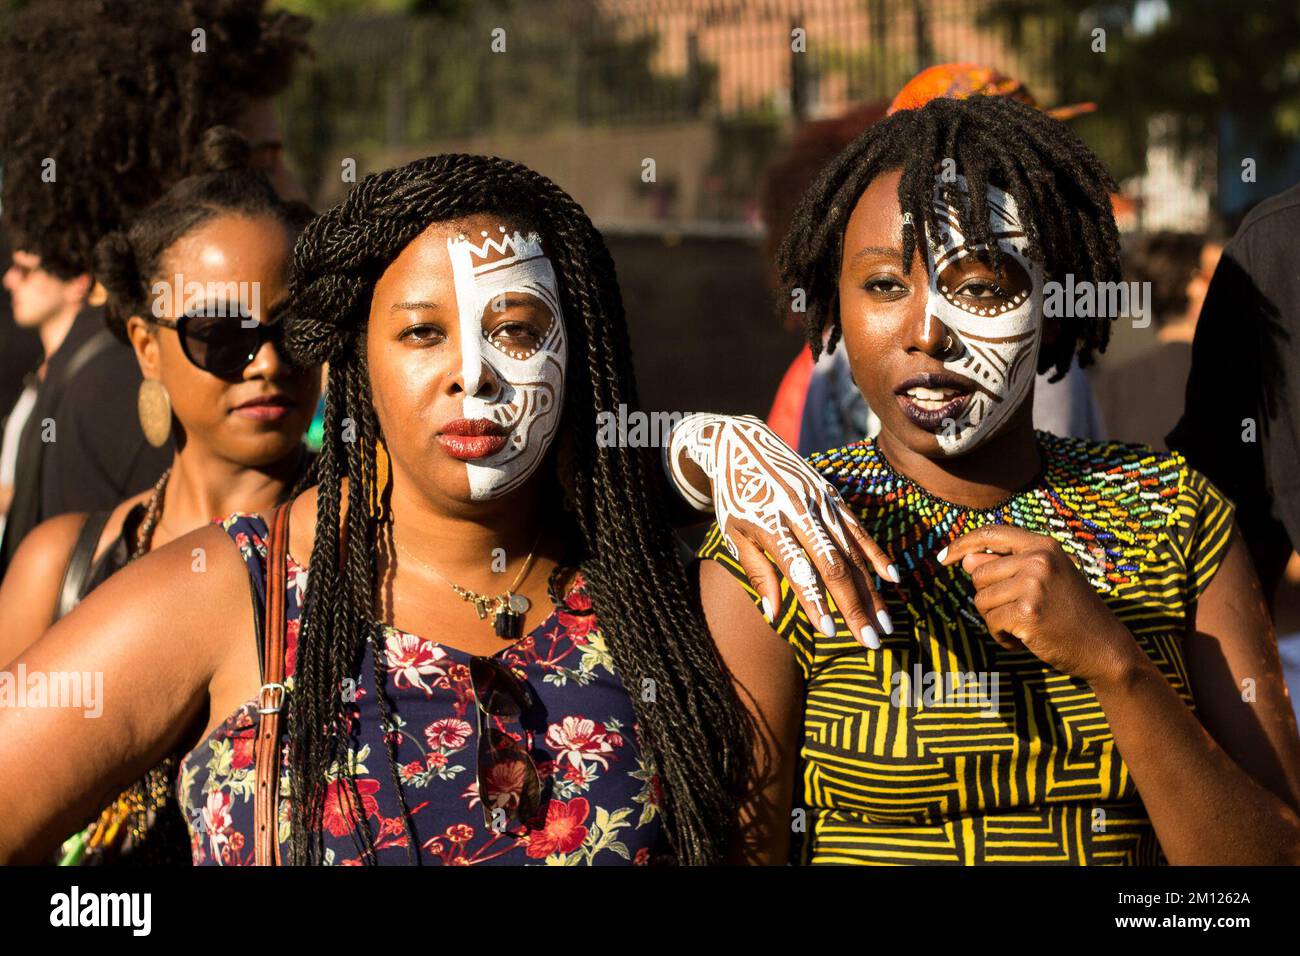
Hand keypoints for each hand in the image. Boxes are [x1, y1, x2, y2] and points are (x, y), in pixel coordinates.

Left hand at [666, 414, 898, 647]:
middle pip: (835, 565)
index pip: (799, 570)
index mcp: (773, 523)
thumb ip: (757, 572)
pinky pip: (858, 529)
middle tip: (871, 641)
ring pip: (853, 551)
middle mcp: (801, 511)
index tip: (830, 634)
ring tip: (885, 623)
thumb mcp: (734, 534)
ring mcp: (821, 501)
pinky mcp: (833, 495)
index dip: (816, 603)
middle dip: (854, 606)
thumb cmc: (734, 497)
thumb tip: (775, 614)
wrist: (741, 443)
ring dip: (871, 590)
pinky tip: (891, 579)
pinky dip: (876, 555)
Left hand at [939, 525, 1139, 683]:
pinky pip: (992, 623)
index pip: (989, 533)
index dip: (962, 544)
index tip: (943, 558)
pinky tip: (1026, 639)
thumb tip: (965, 558)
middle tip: (1017, 612)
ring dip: (995, 619)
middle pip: (979, 574)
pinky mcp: (1027, 612)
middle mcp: (1038, 560)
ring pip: (981, 600)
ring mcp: (1033, 585)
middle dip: (989, 598)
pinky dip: (1003, 637)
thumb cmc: (1071, 613)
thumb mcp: (1044, 579)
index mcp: (1043, 545)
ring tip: (1025, 625)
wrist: (1105, 648)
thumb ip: (1007, 566)